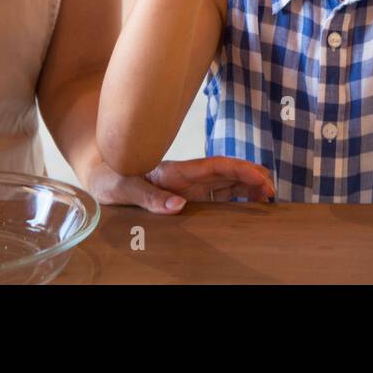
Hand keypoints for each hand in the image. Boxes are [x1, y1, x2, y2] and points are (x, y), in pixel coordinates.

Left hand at [83, 155, 275, 214]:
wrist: (100, 174)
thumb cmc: (111, 178)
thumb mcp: (124, 189)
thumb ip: (149, 196)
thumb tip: (178, 206)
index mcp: (177, 171)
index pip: (217, 166)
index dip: (241, 171)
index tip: (261, 179)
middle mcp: (187, 176)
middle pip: (227, 173)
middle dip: (252, 178)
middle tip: (272, 192)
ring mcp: (188, 185)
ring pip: (225, 183)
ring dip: (247, 187)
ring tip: (267, 198)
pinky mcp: (185, 194)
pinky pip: (216, 195)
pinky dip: (235, 197)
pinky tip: (246, 205)